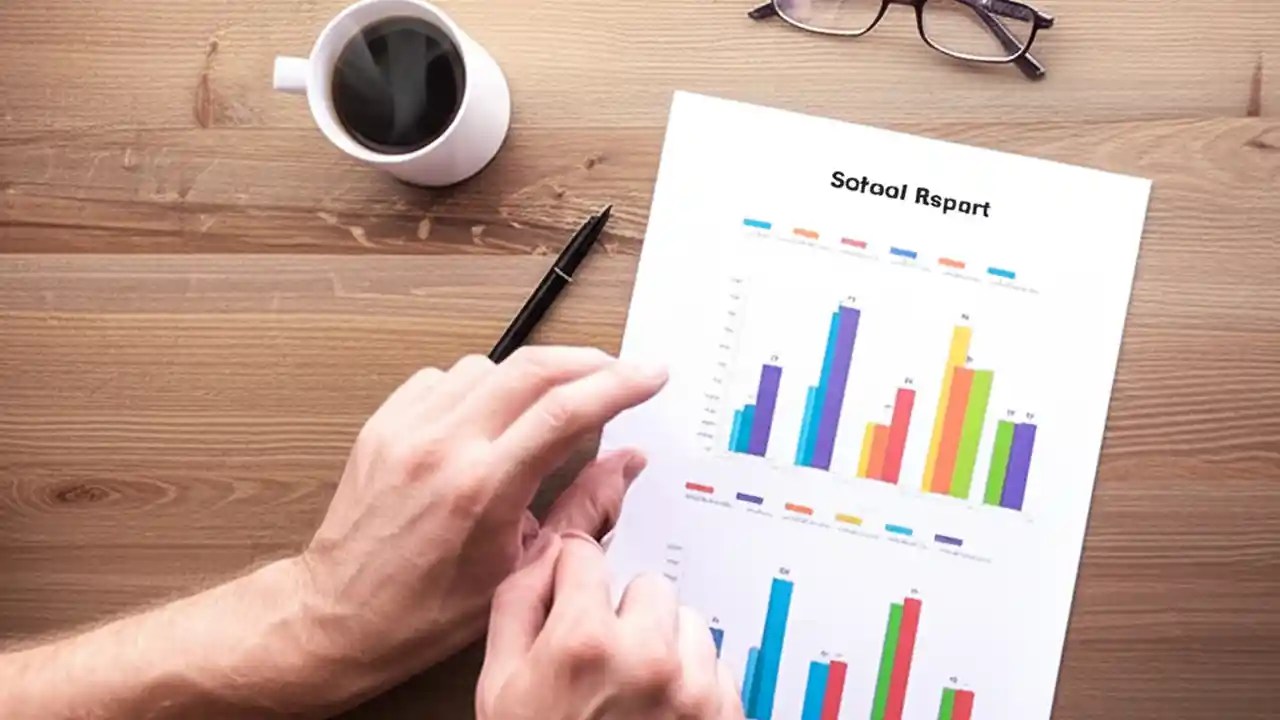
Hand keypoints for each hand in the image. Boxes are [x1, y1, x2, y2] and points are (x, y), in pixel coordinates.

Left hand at [299, 347, 666, 689]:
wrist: (340, 614)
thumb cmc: (424, 610)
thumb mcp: (521, 570)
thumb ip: (582, 510)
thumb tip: (626, 464)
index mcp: (483, 489)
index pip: (565, 412)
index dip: (619, 384)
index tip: (649, 375)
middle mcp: (443, 448)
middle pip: (532, 368)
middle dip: (586, 362)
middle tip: (615, 372)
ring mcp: (408, 430)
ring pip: (488, 365)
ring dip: (529, 375)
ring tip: (548, 404)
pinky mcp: (383, 425)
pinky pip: (443, 378)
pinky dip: (478, 386)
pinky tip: (488, 415)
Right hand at [478, 533, 744, 719]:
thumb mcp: (499, 686)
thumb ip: (518, 606)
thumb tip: (543, 554)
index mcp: (584, 642)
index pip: (586, 555)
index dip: (572, 576)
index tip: (573, 594)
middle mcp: (647, 657)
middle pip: (649, 585)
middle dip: (627, 613)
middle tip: (606, 660)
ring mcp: (694, 689)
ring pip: (690, 623)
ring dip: (667, 646)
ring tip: (636, 692)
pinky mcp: (725, 714)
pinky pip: (719, 666)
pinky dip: (695, 683)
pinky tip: (661, 714)